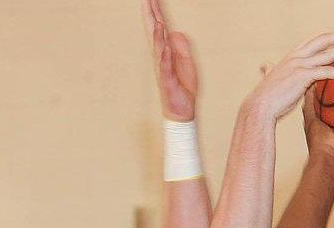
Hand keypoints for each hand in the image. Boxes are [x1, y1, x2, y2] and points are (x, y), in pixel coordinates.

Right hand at [142, 0, 196, 120]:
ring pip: (159, 49)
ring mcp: (163, 68)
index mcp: (166, 51)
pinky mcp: (168, 80)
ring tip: (158, 21)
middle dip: (151, 17)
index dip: (155, 13)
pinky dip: (165, 56)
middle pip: (154, 33)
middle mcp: (161, 57)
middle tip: (146, 0)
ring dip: (157, 35)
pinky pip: (166, 67)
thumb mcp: (187, 62)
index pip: (159, 28)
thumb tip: (175, 32)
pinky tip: (165, 47)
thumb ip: (181, 46)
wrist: (182, 110)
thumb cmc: (183, 86)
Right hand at [246, 31, 333, 121]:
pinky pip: (327, 72)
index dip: (327, 33)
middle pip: (323, 39)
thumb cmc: (267, 96)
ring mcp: (300, 65)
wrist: (261, 105)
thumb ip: (271, 69)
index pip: (313, 38)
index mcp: (291, 55)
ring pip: (328, 53)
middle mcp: (297, 56)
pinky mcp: (304, 77)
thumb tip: (266, 66)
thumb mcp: (270, 77)